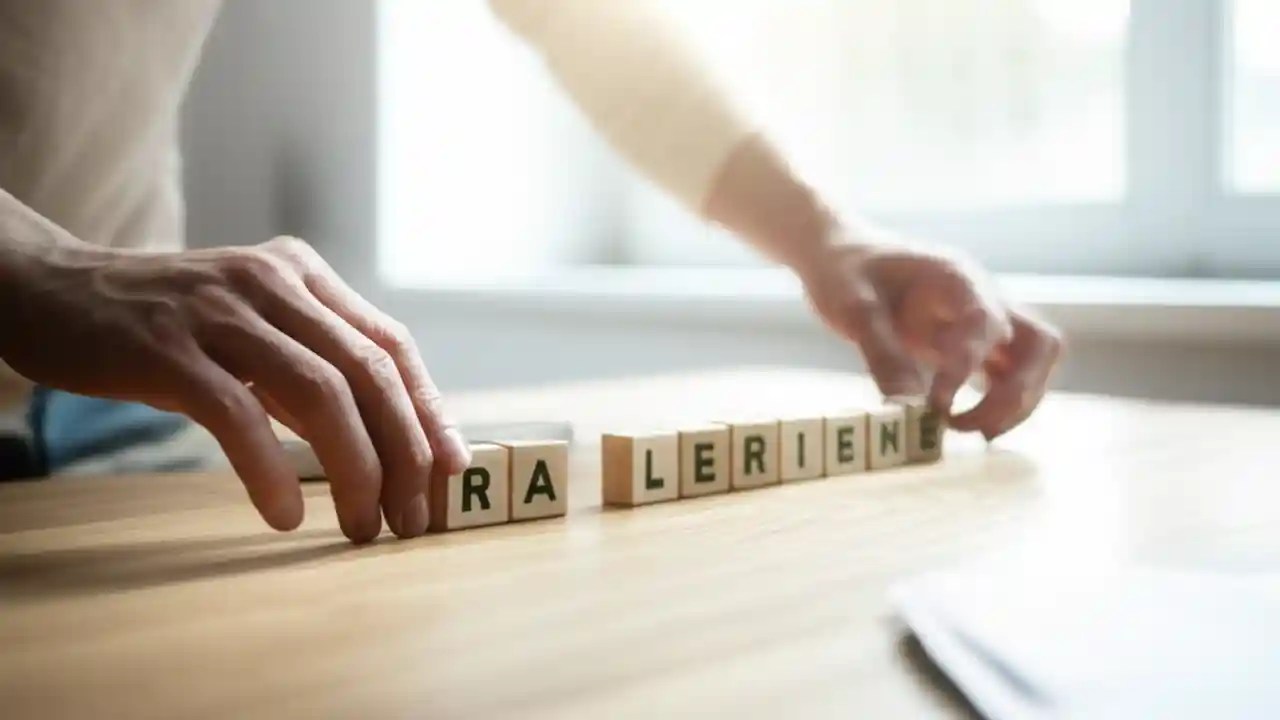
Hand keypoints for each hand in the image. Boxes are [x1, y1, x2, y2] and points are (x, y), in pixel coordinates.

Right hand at [0, 235, 469, 541]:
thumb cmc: (165, 324)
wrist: (49, 289)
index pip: (392, 344)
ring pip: (319, 394)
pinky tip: (288, 515)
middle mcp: (272, 282)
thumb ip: (312, 364)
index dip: (430, 410)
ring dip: (356, 471)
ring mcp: (219, 312)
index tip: (453, 470)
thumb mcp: (252, 324)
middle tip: (413, 519)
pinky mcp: (166, 349)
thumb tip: (387, 440)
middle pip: (369, 373)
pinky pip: (238, 416)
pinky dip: (272, 470)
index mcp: (302, 274)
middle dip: (405, 454)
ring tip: (365, 528)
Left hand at [797, 226, 1061, 439]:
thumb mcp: (852, 308)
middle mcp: (983, 298)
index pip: (984, 324)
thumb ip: (882, 354)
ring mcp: (982, 322)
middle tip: (963, 427)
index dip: (967, 368)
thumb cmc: (845, 272)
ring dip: (1013, 405)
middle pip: (1039, 344)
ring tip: (962, 432)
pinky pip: (1006, 376)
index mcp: (955, 278)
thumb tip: (907, 410)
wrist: (842, 253)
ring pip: (1031, 363)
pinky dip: (995, 405)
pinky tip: (957, 426)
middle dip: (1015, 394)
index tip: (936, 407)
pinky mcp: (971, 344)